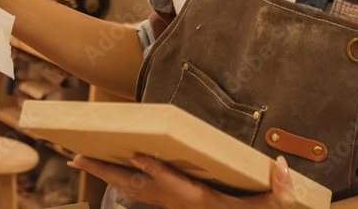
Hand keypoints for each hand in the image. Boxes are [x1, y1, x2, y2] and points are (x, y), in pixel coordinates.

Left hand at [68, 153, 296, 208]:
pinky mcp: (177, 206)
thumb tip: (281, 166)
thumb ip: (282, 193)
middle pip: (139, 189)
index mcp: (203, 205)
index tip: (137, 153)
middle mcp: (183, 208)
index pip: (176, 187)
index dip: (156, 171)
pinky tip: (114, 169)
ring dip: (108, 176)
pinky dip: (125, 179)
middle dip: (107, 173)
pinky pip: (144, 192)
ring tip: (81, 159)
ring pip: (136, 191)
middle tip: (76, 157)